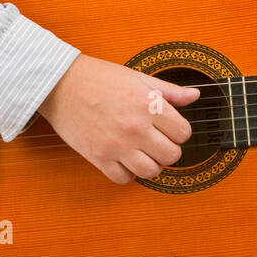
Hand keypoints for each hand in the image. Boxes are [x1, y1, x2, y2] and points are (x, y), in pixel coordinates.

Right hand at [37, 53, 200, 184]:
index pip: (183, 133)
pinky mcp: (98, 157)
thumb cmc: (99, 78)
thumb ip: (169, 91)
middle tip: (157, 141)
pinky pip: (123, 178)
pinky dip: (127, 173)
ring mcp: (117, 145)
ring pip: (151, 171)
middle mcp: (135, 127)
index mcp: (148, 105)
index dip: (179, 131)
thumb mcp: (138, 78)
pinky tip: (124, 159)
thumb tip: (194, 95)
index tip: (169, 128)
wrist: (61, 84)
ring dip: (151, 164)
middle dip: (168, 150)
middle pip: (172, 155)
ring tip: (143, 152)